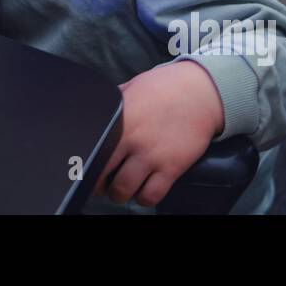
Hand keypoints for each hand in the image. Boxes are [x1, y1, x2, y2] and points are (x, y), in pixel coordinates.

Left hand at [92, 60, 225, 207]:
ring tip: (120, 190)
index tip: (86, 166)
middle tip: (100, 184)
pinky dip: (144, 199)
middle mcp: (132, 139)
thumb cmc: (165, 87)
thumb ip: (114, 100)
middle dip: (98, 183)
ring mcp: (151, 155)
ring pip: (123, 190)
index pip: (92, 148)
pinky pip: (151, 195)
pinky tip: (143, 192)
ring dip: (118, 194)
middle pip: (102, 173)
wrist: (200, 92)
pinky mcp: (171, 168)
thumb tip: (98, 106)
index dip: (86, 161)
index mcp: (118, 119)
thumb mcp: (133, 87)